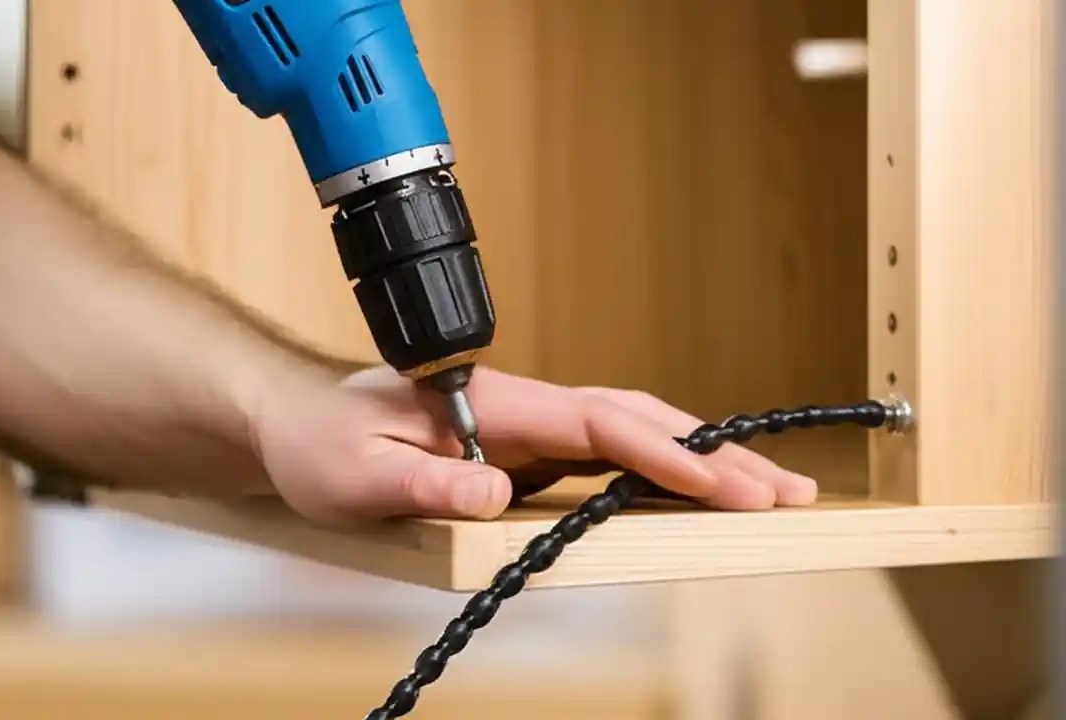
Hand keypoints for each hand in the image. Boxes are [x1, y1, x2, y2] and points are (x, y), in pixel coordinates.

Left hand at [249, 365, 817, 526]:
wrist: (301, 425)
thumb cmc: (325, 442)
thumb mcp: (358, 472)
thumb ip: (425, 480)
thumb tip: (495, 493)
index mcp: (494, 402)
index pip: (594, 421)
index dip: (660, 450)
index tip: (717, 480)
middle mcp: (522, 407)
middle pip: (634, 420)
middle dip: (713, 455)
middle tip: (785, 491)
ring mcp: (527, 428)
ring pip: (629, 434)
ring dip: (699, 462)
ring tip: (765, 493)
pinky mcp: (524, 451)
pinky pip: (606, 458)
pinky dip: (658, 473)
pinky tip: (691, 494)